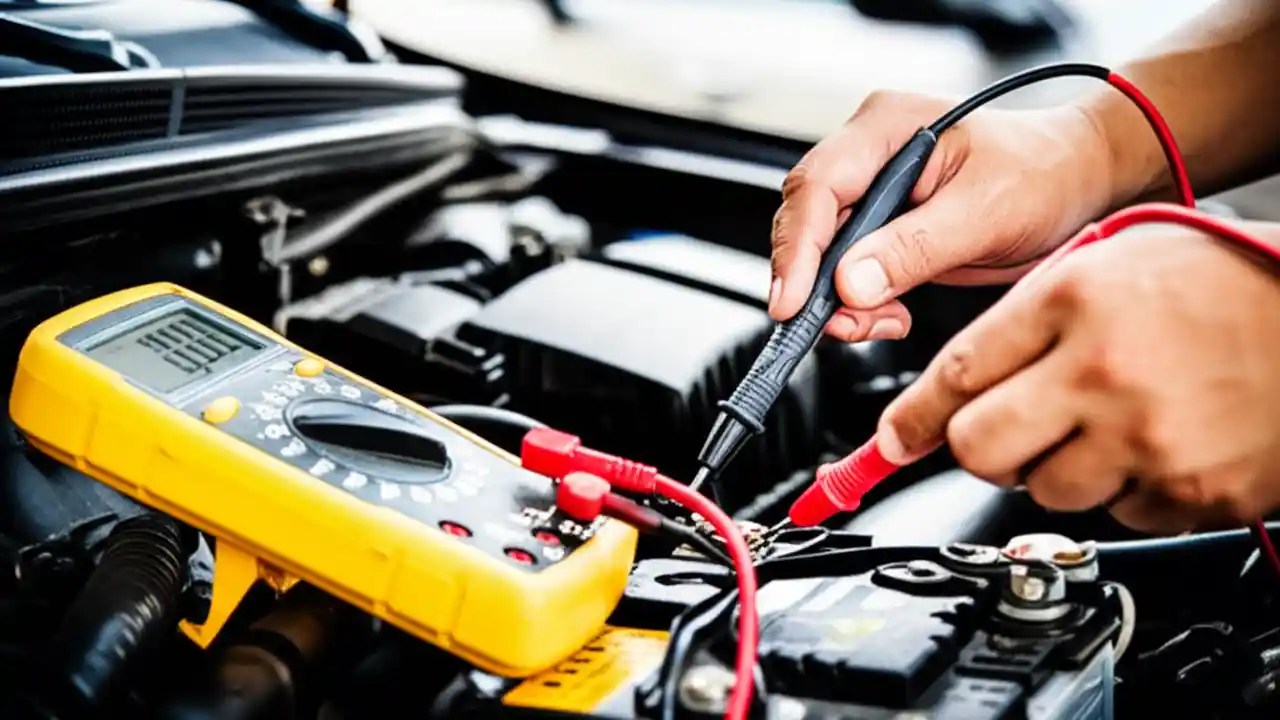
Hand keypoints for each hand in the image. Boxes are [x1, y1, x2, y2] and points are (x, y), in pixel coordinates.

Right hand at [769, 91, 1114, 341]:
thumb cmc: (1046, 173)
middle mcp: (868, 156)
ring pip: (820, 254)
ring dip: (838, 301)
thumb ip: (914, 248)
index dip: (798, 248)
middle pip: (807, 222)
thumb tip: (850, 284)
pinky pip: (846, 273)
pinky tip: (889, 314)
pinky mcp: (882, 230)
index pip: (817, 186)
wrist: (1080, 184)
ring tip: (880, 322)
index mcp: (886, 126)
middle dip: (814, 281)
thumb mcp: (985, 212)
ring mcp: (872, 194)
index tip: (794, 301)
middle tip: (840, 325)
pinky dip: (858, 304)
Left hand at [876, 224, 1279, 533]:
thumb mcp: (1110, 261)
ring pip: (1041, 490)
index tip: (891, 438)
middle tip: (999, 429)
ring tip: (1103, 423)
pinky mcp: (1188, 494)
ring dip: (1054, 466)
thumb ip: (1028, 316)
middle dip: (973, 445)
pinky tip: (1152, 444)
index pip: (956, 371)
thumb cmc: (1224, 282)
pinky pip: (1114, 514)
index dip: (912, 415)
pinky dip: (1121, 488)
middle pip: (976, 448)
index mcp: (1075, 301)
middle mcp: (1103, 374)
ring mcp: (1146, 441)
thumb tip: (954, 379)